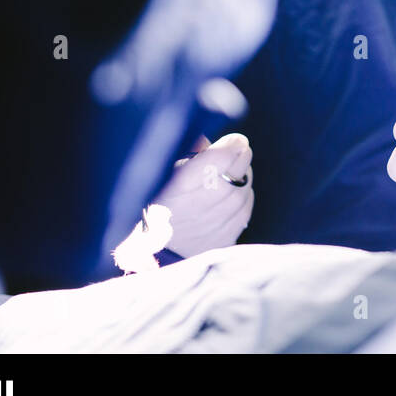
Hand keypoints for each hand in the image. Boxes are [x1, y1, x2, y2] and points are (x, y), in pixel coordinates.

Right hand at [150, 133, 253, 257]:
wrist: (149, 255)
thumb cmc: (152, 206)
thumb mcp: (160, 173)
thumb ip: (183, 150)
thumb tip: (206, 140)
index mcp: (184, 182)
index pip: (226, 153)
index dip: (232, 143)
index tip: (232, 141)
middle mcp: (205, 202)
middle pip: (241, 166)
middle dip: (239, 156)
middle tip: (231, 154)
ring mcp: (218, 222)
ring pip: (246, 186)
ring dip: (240, 177)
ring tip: (224, 178)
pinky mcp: (226, 237)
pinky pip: (246, 209)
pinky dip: (241, 199)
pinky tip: (226, 199)